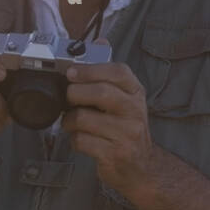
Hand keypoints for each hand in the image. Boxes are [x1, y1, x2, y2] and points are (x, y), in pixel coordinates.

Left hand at [60, 57, 154, 194]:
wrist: (142, 168)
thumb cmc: (127, 129)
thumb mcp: (125, 99)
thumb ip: (110, 73)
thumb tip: (101, 41)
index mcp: (136, 93)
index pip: (119, 72)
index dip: (91, 69)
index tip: (71, 72)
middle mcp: (135, 112)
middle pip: (102, 93)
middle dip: (76, 93)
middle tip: (67, 97)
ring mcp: (126, 135)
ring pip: (86, 119)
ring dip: (70, 120)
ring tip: (71, 122)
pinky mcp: (115, 154)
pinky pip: (83, 141)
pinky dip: (74, 140)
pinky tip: (80, 139)